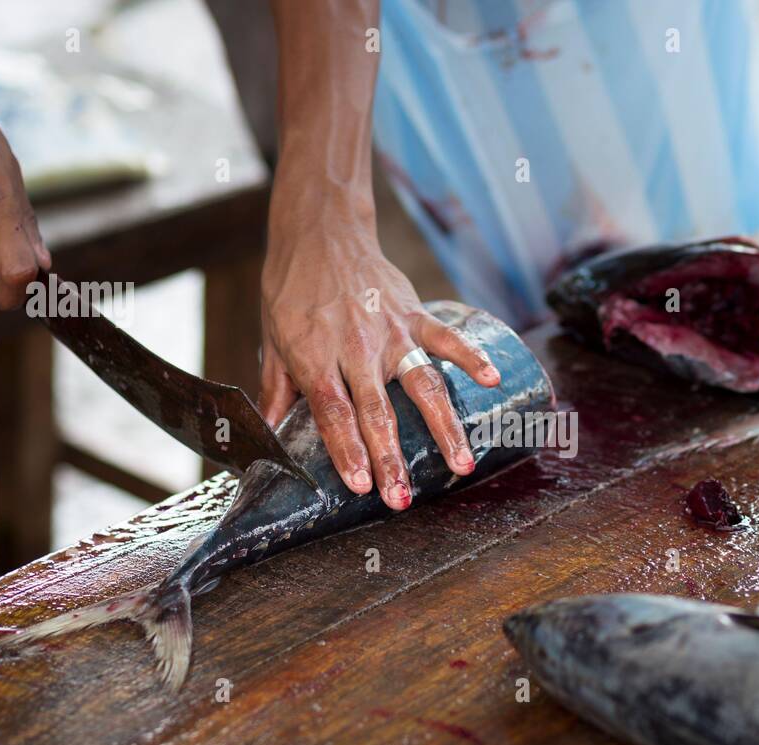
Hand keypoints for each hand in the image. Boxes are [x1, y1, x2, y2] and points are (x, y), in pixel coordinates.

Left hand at [260, 204, 499, 509]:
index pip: (333, 412)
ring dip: (443, 427)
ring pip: (421, 384)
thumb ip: (277, 393)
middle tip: (402, 498)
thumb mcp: (272, 342)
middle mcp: (355, 347)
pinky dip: (471, 356)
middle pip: (377, 411)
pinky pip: (446, 337)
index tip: (361, 484)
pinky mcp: (414, 313)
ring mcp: (390, 331)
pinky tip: (493, 380)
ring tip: (461, 465)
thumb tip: (266, 442)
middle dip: (391, 458)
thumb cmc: (291, 291)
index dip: (346, 450)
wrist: (319, 231)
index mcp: (315, 357)